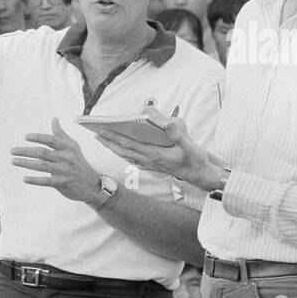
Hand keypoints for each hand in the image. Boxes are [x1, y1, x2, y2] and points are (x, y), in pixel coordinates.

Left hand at [10, 118, 101, 203]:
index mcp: (68, 147)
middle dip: (26, 151)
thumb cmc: (78, 162)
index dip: (38, 137)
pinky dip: (35, 180)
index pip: (51, 140)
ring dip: (26, 163)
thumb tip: (54, 119)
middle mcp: (66, 158)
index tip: (26, 137)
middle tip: (12, 151)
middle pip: (43, 153)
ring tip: (13, 161)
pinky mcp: (62, 183)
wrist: (91, 184)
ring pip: (42, 166)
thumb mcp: (72, 146)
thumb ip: (60, 134)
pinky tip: (24, 178)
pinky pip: (46, 181)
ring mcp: (64, 171)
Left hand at [93, 109, 220, 189]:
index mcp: (154, 154)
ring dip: (114, 148)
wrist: (201, 176)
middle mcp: (149, 160)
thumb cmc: (195, 160)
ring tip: (103, 140)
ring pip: (127, 156)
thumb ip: (177, 133)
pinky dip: (124, 155)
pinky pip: (134, 160)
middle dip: (108, 142)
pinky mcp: (154, 166)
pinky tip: (121, 152)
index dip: (114, 137)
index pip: (129, 144)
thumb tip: (166, 121)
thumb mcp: (189, 144)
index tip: (102, 130)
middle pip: (123, 151)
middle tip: (95, 134)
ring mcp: (150, 164)